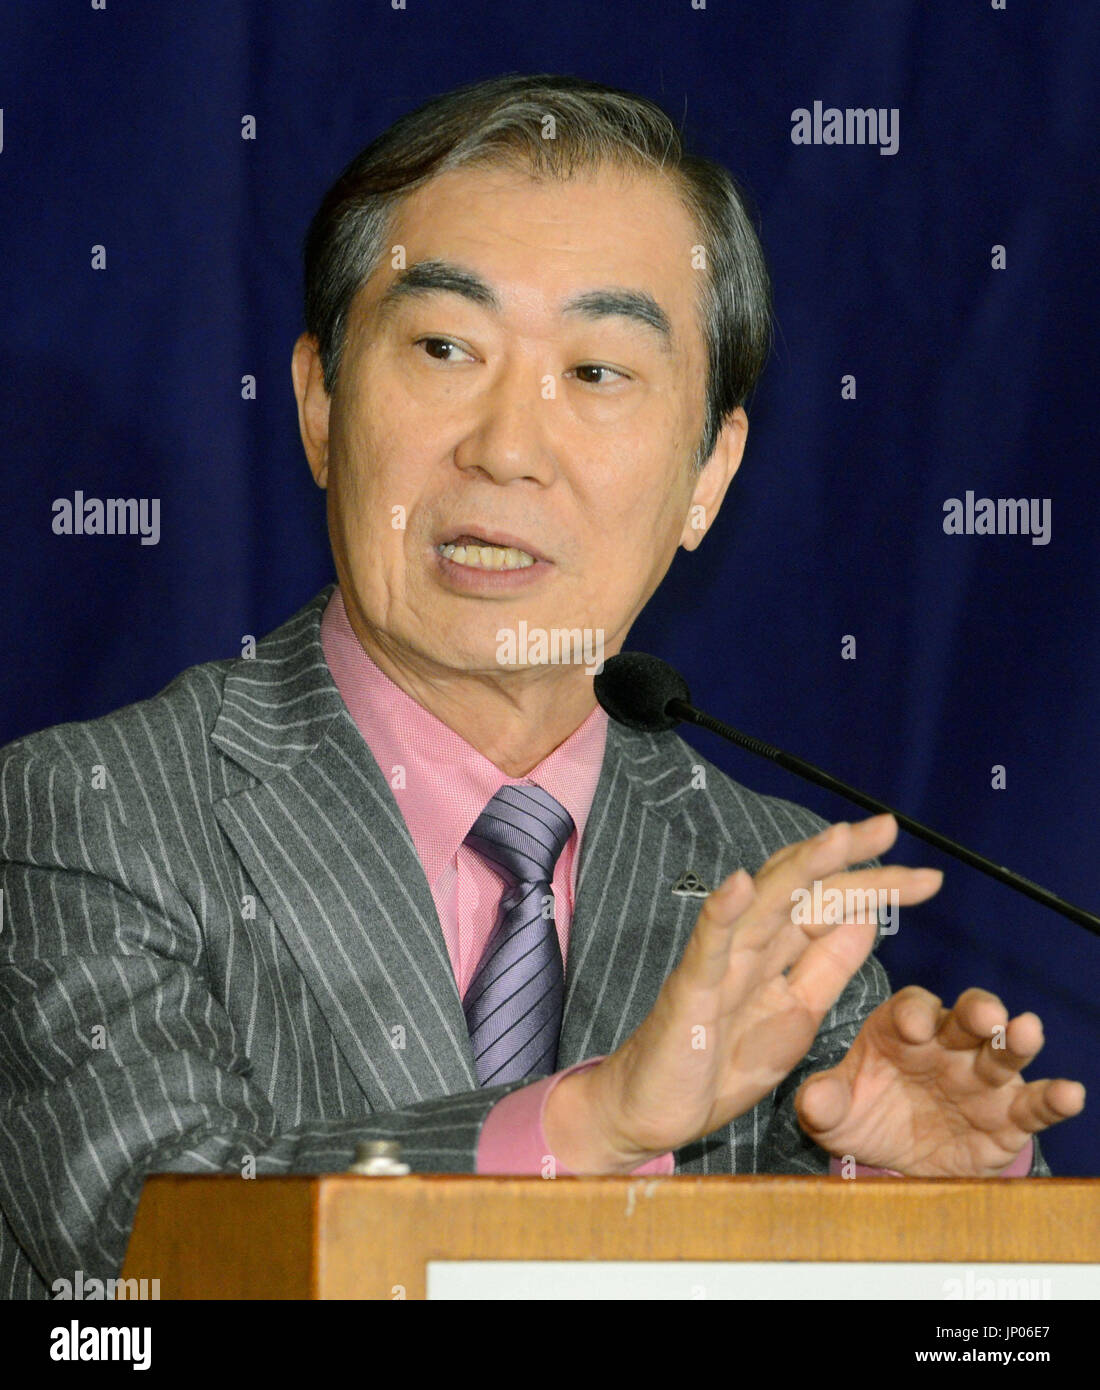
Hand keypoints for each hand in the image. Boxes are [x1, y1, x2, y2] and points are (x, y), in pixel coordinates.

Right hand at [543, 813, 942, 1171]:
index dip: (875, 888)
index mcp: (778, 958)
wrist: (650, 1113)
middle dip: (847, 860)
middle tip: (889, 826)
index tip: (927, 875)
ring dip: (798, 869)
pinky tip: (741, 884)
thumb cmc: (716, 1066)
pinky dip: (722, 914)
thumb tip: (865, 920)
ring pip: (762, 907)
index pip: (829, 907)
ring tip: (838, 838)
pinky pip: (706, 950)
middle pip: (802, 892)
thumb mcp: (794, 1019)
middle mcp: (749, 950)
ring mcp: (717, 966)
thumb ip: (825, 970)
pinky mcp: (688, 994)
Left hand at [794, 985, 1086, 1174]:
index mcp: (899, 1030)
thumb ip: (823, 1101)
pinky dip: (1054, 1099)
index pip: (909, 1009)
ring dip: (1016, 1042)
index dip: (913, 1013)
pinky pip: (1034, 1105)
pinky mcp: (1008, 1117)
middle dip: (976, 1012)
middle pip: (965, 1018)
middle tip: (986, 1015)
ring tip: (1027, 1032)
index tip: (914, 1024)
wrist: (893, 1158)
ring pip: (1003, 1052)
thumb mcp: (832, 1110)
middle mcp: (946, 1045)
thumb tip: (815, 1099)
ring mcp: (980, 1079)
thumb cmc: (862, 1113)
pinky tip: (1070, 1094)